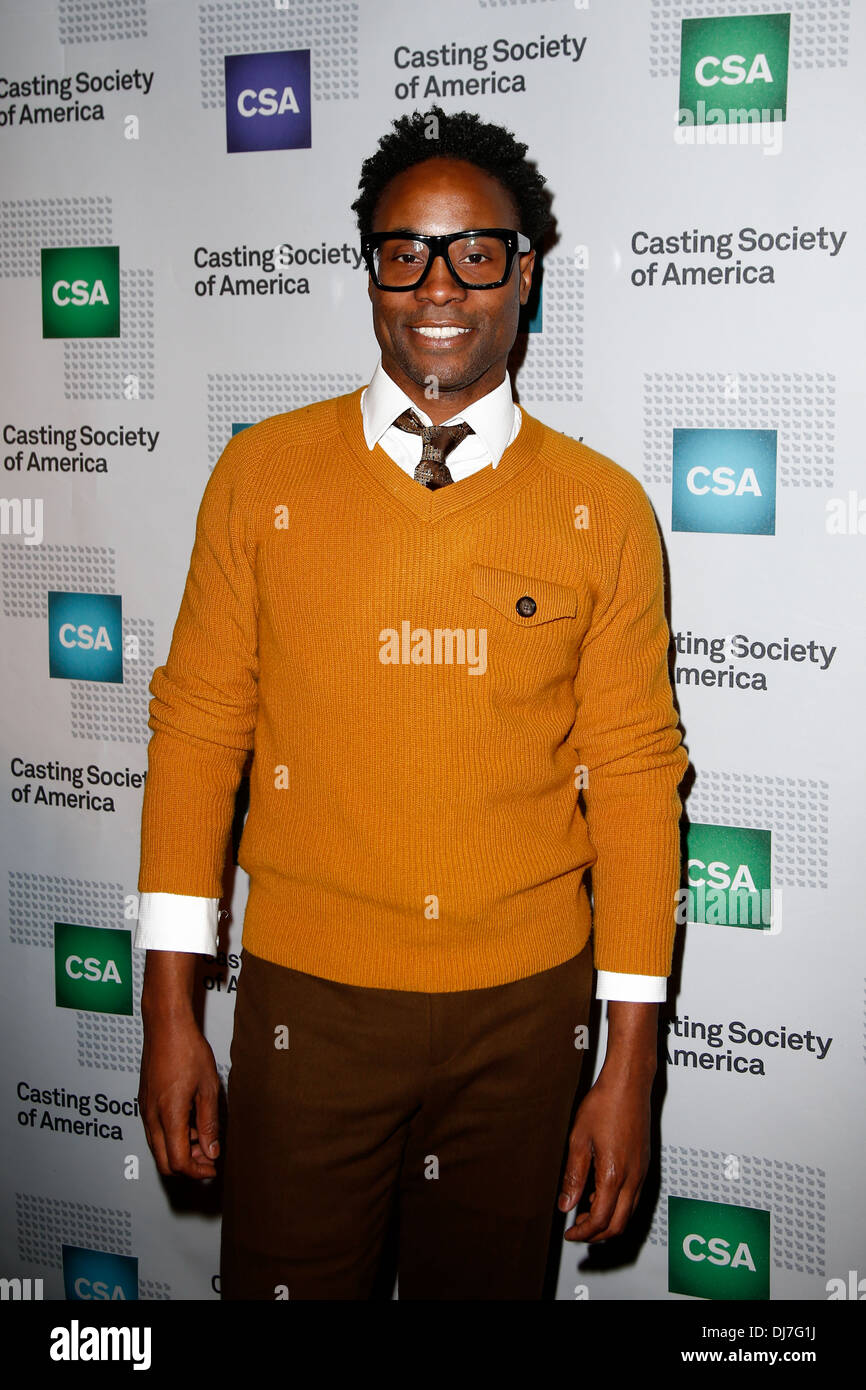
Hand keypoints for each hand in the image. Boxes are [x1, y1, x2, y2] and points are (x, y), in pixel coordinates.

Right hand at [138, 1011, 220, 1179]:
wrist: (166, 1026)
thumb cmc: (187, 1050)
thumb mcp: (208, 1088)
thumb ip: (208, 1123)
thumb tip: (211, 1150)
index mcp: (168, 1115)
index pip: (178, 1161)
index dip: (197, 1171)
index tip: (213, 1168)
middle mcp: (151, 1116)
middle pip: (163, 1162)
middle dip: (187, 1166)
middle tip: (208, 1158)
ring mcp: (145, 1109)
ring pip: (158, 1147)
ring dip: (179, 1150)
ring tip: (203, 1136)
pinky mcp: (144, 1101)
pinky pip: (154, 1130)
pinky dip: (171, 1136)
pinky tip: (190, 1121)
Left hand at [558, 1067, 652, 1242]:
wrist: (629, 1084)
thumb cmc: (604, 1104)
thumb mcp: (579, 1139)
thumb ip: (573, 1176)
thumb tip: (566, 1204)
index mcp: (614, 1174)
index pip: (600, 1220)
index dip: (583, 1233)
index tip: (569, 1233)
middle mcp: (633, 1178)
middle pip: (619, 1224)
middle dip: (597, 1234)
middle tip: (577, 1230)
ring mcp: (642, 1172)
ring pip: (629, 1213)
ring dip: (608, 1221)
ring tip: (584, 1213)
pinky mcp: (644, 1164)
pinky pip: (634, 1197)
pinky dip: (617, 1206)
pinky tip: (600, 1194)